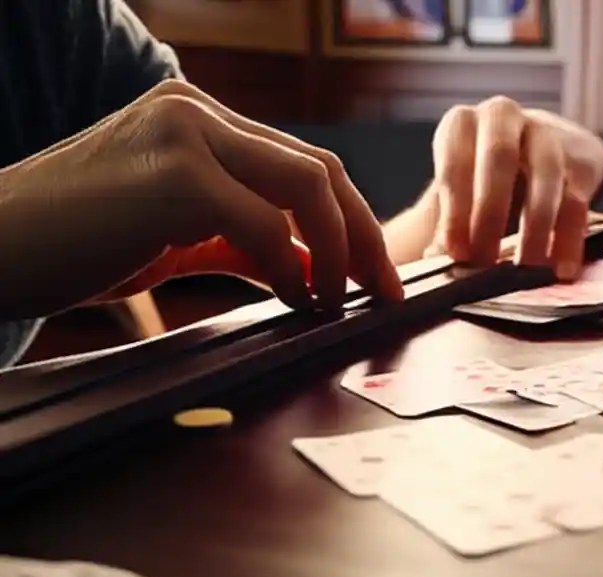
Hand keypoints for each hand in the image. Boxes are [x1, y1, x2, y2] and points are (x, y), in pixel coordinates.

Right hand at [0, 79, 402, 318]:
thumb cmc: (78, 244)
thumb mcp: (177, 234)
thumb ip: (244, 239)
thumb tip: (309, 268)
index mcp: (199, 117)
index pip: (306, 164)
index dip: (352, 221)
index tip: (377, 273)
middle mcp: (197, 110)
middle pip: (321, 170)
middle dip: (364, 236)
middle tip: (384, 290)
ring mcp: (186, 135)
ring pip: (308, 187)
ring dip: (337, 251)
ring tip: (335, 300)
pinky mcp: (174, 175)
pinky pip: (266, 224)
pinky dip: (291, 268)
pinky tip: (292, 297)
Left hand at [417, 97, 602, 280]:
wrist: (538, 151)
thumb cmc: (485, 178)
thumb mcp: (459, 192)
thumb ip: (447, 224)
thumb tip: (435, 261)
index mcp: (462, 124)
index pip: (454, 162)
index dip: (454, 209)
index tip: (455, 252)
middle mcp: (503, 117)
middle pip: (499, 157)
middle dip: (490, 214)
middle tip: (485, 261)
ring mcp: (546, 133)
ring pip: (546, 175)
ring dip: (535, 228)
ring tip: (526, 269)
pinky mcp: (580, 159)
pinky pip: (577, 200)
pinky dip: (569, 239)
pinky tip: (562, 270)